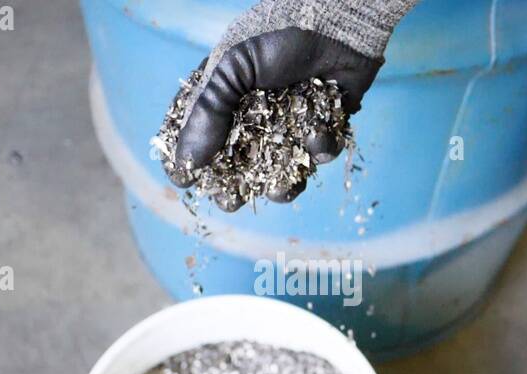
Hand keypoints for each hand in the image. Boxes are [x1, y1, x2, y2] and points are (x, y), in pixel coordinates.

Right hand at [171, 0, 416, 206]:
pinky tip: (319, 130)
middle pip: (236, 168)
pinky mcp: (324, 126)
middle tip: (234, 198)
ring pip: (279, 172)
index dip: (188, 163)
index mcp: (224, 97)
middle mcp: (254, 116)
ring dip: (279, 186)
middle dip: (234, 189)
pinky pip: (318, 154)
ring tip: (280, 188)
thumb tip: (186, 164)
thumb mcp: (233, 67)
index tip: (187, 182)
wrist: (340, 21)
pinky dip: (319, 147)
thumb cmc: (280, 35)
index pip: (195, 136)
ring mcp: (290, 125)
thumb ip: (208, 113)